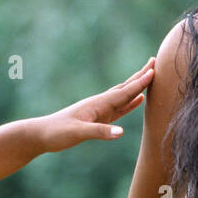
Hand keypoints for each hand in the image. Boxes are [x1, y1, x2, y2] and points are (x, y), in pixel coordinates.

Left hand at [32, 58, 154, 153]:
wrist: (42, 134)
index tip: (154, 70)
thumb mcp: (78, 133)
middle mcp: (101, 103)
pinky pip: (120, 107)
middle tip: (155, 62)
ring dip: (138, 86)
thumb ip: (99, 132)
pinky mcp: (99, 118)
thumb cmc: (58, 132)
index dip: (140, 82)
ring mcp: (101, 110)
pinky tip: (138, 99)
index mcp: (98, 104)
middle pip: (126, 87)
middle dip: (141, 76)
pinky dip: (131, 101)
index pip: (124, 91)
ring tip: (150, 76)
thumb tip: (122, 132)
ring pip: (124, 95)